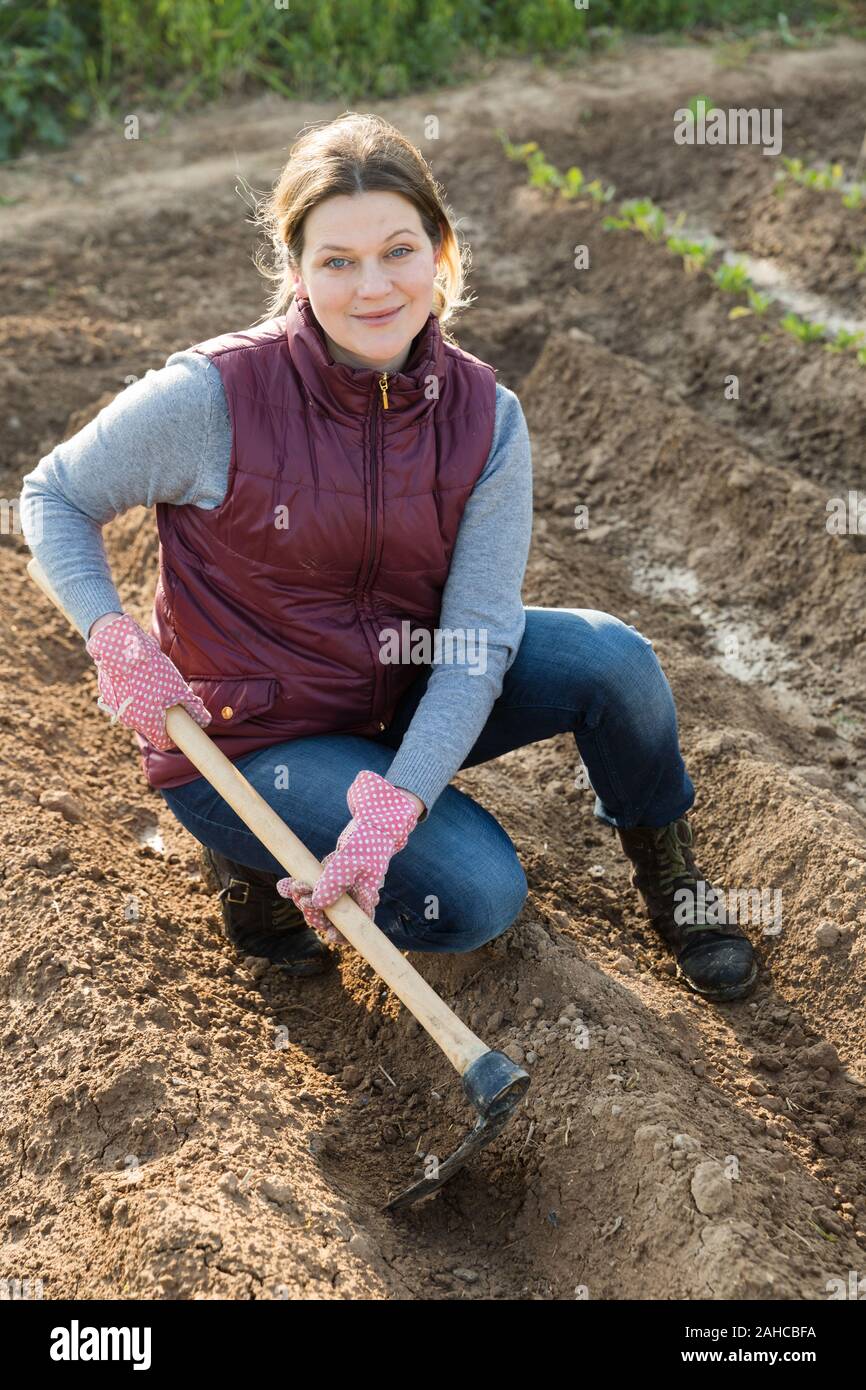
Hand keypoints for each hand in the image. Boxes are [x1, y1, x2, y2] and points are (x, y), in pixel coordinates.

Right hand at [85, 612, 211, 750]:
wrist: (120, 649)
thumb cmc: (151, 671)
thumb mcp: (178, 688)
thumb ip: (193, 707)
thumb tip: (205, 721)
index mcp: (148, 723)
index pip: (162, 742)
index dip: (174, 736)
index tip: (181, 725)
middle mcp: (130, 721)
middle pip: (150, 727)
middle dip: (161, 717)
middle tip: (169, 698)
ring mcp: (117, 709)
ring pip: (138, 714)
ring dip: (147, 705)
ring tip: (153, 684)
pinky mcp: (108, 697)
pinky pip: (126, 702)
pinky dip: (134, 695)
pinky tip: (139, 678)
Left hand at [276, 770, 419, 943]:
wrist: (370, 824)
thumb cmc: (366, 842)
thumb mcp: (350, 862)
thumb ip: (334, 884)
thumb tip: (317, 904)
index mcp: (364, 900)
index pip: (355, 928)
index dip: (341, 936)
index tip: (328, 934)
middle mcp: (351, 898)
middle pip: (329, 917)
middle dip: (313, 910)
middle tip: (301, 895)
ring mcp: (339, 888)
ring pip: (317, 904)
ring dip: (303, 898)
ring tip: (294, 884)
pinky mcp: (328, 878)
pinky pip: (311, 888)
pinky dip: (297, 887)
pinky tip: (284, 884)